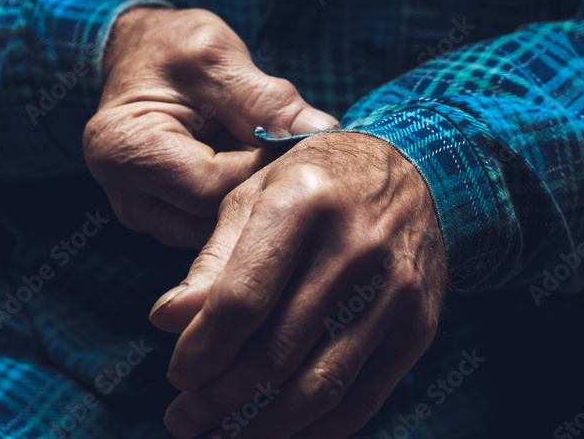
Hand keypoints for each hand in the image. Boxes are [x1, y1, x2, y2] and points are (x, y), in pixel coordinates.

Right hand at [83, 7, 338, 247]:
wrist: (141, 53)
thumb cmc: (171, 47)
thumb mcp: (217, 57)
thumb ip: (268, 100)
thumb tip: (323, 132)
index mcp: (126, 151)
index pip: (213, 188)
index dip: (262, 165)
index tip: (293, 139)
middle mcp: (129, 197)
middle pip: (216, 217)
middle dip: (261, 185)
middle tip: (293, 149)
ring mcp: (147, 216)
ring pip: (222, 229)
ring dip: (254, 196)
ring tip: (270, 153)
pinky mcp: (169, 221)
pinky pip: (218, 226)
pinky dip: (242, 201)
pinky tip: (256, 168)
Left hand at [150, 132, 447, 438]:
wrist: (417, 171)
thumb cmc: (318, 184)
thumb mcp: (257, 196)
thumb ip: (213, 261)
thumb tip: (165, 321)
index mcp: (303, 201)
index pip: (241, 299)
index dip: (201, 350)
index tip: (178, 374)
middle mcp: (355, 245)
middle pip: (276, 352)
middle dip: (220, 398)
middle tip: (185, 417)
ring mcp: (394, 289)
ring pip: (318, 386)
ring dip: (263, 426)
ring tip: (225, 434)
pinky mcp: (418, 323)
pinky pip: (361, 398)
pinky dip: (316, 429)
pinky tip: (279, 431)